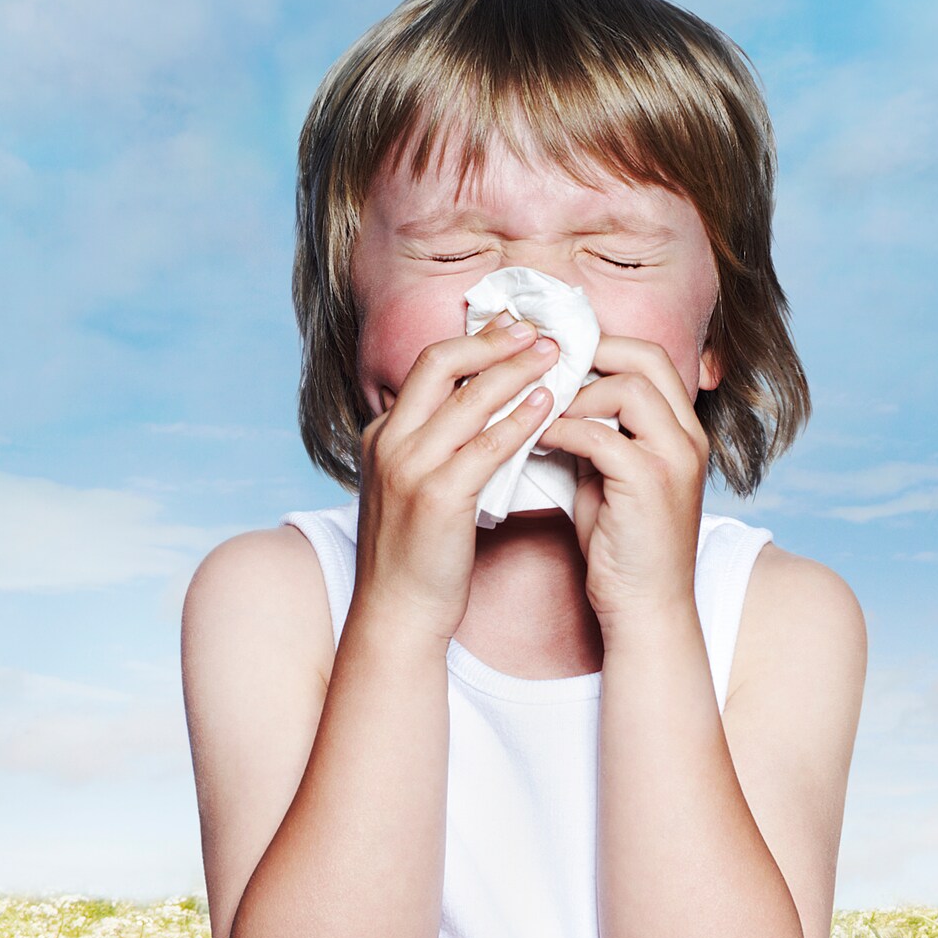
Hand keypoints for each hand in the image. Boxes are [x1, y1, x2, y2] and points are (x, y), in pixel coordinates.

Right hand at [352, 319, 559, 639]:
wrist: (396, 610)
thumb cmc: (418, 551)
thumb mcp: (416, 484)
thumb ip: (440, 443)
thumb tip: (483, 406)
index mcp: (384, 434)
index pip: (429, 366)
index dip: (474, 341)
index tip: (512, 327)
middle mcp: (389, 442)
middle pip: (440, 364)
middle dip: (492, 341)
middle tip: (537, 329)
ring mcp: (408, 468)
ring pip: (467, 400)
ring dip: (515, 371)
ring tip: (554, 355)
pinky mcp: (436, 498)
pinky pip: (485, 447)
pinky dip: (519, 421)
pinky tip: (547, 407)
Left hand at [534, 335, 709, 627]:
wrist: (645, 606)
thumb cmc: (622, 546)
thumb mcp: (610, 476)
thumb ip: (596, 432)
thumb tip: (553, 396)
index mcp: (682, 430)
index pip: (650, 357)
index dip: (602, 345)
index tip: (556, 353)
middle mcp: (688, 436)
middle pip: (645, 358)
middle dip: (590, 353)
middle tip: (543, 367)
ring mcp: (675, 457)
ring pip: (626, 387)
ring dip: (574, 394)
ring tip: (540, 411)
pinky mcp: (650, 482)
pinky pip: (600, 434)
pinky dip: (562, 431)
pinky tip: (538, 441)